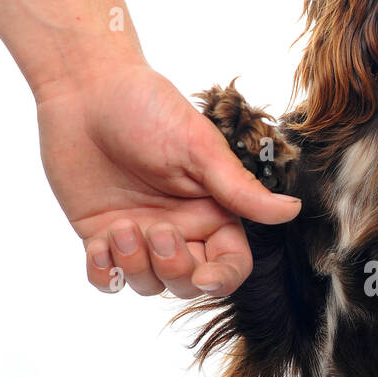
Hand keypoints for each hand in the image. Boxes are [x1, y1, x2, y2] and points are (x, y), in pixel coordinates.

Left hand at [35, 59, 300, 298]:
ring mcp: (139, 235)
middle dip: (174, 268)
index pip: (230, 263)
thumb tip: (291, 210)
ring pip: (148, 285)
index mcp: (212, 210)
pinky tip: (99, 242)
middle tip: (156, 229)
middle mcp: (179, 228)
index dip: (222, 278)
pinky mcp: (101, 235)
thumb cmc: (147, 108)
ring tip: (120, 226)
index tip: (205, 277)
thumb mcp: (199, 148)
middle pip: (189, 284)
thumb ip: (241, 188)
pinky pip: (105, 278)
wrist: (86, 91)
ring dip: (135, 266)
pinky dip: (103, 272)